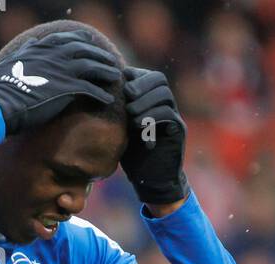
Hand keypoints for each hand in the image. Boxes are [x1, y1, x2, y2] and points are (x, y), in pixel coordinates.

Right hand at [0, 31, 122, 135]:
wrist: (2, 104)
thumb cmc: (3, 86)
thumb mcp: (13, 60)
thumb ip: (27, 50)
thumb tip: (32, 41)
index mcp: (43, 47)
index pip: (69, 38)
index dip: (84, 41)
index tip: (92, 43)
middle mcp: (56, 55)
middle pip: (86, 51)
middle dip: (101, 55)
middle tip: (111, 61)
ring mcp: (63, 71)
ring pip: (93, 67)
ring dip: (106, 72)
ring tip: (116, 77)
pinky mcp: (68, 89)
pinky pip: (91, 90)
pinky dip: (101, 94)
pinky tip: (108, 99)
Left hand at [120, 66, 189, 204]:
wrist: (151, 179)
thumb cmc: (132, 153)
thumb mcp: (120, 128)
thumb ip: (116, 108)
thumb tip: (96, 88)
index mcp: (151, 99)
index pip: (146, 74)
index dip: (132, 77)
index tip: (118, 88)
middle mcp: (165, 104)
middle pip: (158, 78)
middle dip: (141, 85)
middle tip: (127, 97)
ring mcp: (174, 115)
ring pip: (164, 94)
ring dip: (145, 102)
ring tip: (132, 117)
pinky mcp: (178, 129)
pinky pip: (168, 114)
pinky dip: (152, 118)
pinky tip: (140, 128)